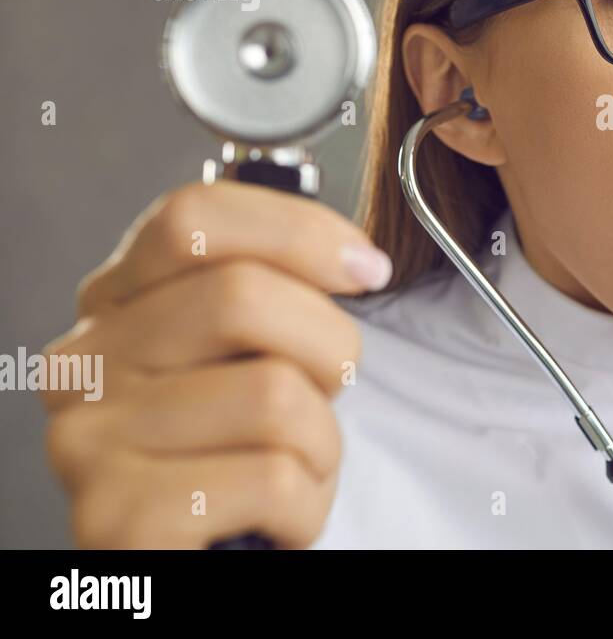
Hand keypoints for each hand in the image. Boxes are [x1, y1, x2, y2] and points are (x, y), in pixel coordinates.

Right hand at [40, 180, 388, 547]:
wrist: (204, 559)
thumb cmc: (235, 449)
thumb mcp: (244, 351)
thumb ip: (270, 284)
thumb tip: (355, 259)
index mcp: (116, 303)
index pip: (194, 216)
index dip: (300, 230)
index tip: (366, 268)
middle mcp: (84, 364)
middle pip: (243, 297)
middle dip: (329, 346)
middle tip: (326, 391)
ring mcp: (88, 442)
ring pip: (274, 395)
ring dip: (321, 441)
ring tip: (291, 465)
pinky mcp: (120, 520)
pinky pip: (273, 480)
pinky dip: (307, 504)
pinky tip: (276, 517)